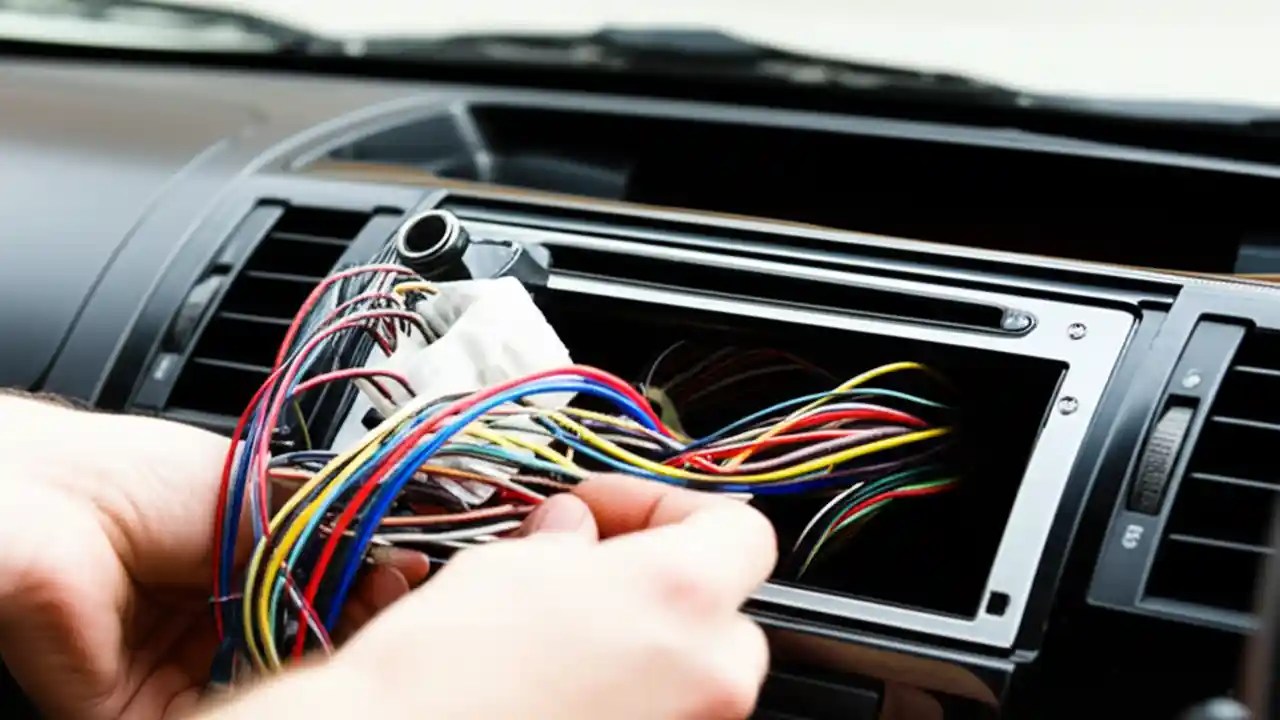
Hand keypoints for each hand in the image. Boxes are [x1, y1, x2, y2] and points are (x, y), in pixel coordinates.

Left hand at [0, 396, 428, 718]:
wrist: (53, 501)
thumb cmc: (136, 477)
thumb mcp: (259, 497)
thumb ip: (323, 536)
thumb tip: (393, 554)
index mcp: (224, 559)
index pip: (309, 588)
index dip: (360, 583)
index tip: (405, 568)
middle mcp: (198, 615)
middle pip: (291, 639)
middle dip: (346, 621)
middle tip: (392, 596)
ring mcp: (168, 666)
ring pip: (262, 680)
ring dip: (313, 659)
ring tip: (356, 628)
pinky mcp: (135, 710)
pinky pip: (215, 712)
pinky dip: (266, 698)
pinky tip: (308, 669)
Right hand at [203, 474, 777, 719]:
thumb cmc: (442, 681)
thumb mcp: (505, 568)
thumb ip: (565, 541)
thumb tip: (572, 534)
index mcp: (683, 598)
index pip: (741, 529)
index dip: (668, 507)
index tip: (607, 512)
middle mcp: (707, 676)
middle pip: (722, 609)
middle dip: (655, 583)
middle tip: (582, 567)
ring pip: (692, 673)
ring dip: (640, 643)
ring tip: (559, 628)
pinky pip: (661, 715)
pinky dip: (626, 695)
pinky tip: (558, 680)